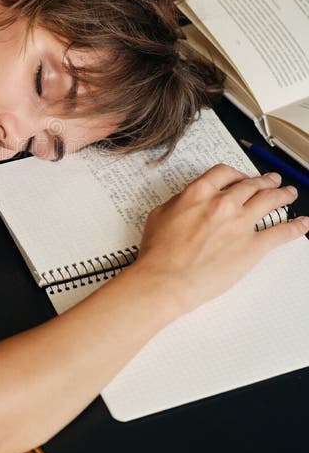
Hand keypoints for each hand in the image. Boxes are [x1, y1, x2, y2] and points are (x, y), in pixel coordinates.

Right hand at [135, 164, 308, 315]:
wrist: (165, 279)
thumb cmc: (158, 253)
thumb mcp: (160, 214)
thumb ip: (179, 202)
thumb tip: (188, 200)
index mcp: (199, 193)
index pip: (225, 173)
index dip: (236, 173)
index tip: (240, 177)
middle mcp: (223, 203)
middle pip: (251, 184)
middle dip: (264, 181)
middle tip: (271, 181)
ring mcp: (240, 223)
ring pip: (270, 200)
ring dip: (283, 194)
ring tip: (289, 193)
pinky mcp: (252, 246)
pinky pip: (281, 233)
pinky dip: (295, 227)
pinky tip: (302, 224)